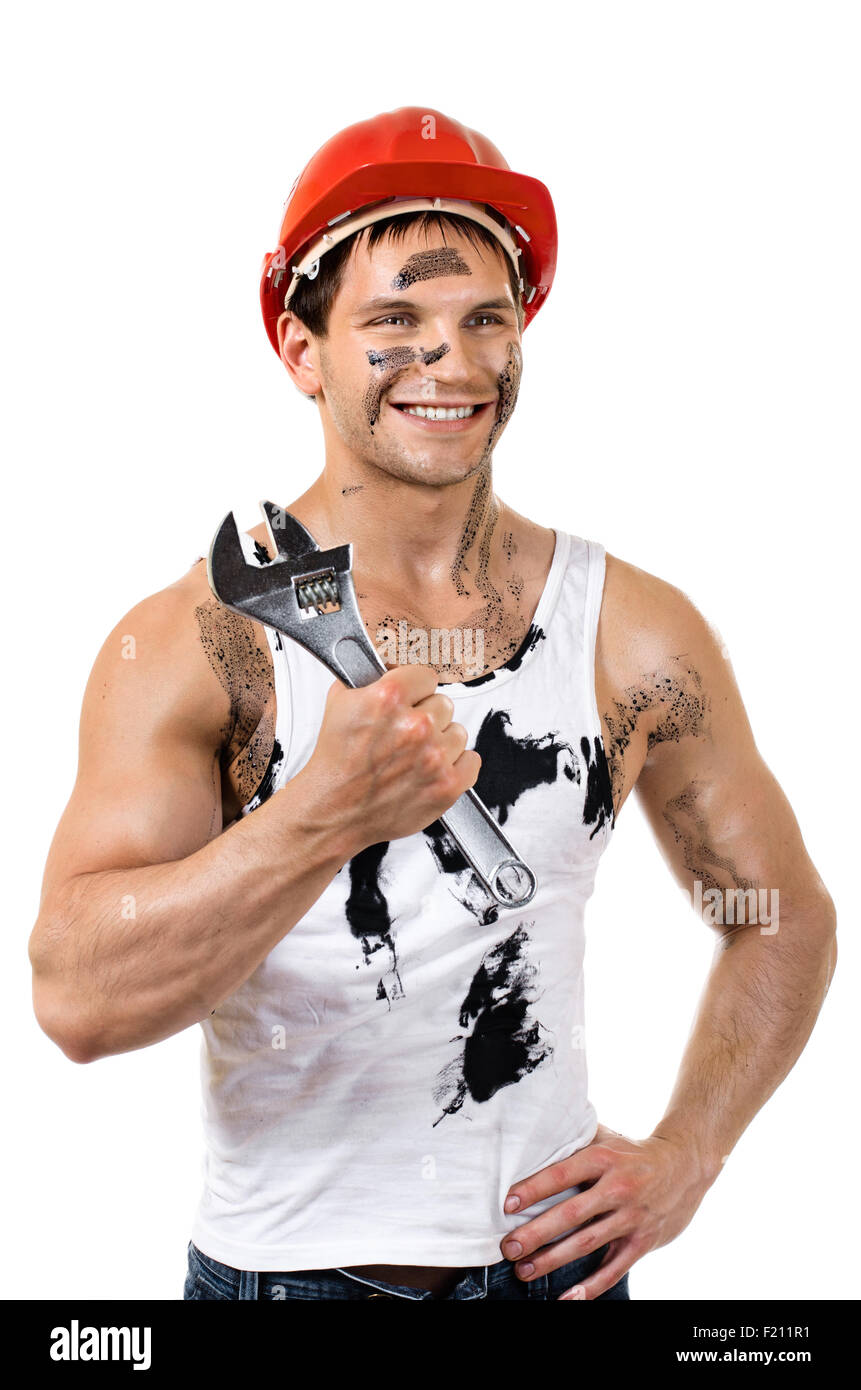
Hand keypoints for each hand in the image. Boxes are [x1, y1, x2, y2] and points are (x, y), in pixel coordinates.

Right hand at [305, 663, 479, 854]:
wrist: (333, 810)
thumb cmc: (335, 763)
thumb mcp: (339, 703)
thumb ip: (368, 676)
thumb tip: (387, 660)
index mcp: (389, 698)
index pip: (426, 675)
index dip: (415, 688)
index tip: (410, 697)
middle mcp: (415, 725)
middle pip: (443, 703)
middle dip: (425, 715)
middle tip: (404, 732)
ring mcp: (434, 757)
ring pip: (457, 731)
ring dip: (440, 740)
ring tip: (414, 754)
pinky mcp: (447, 785)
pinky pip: (471, 761)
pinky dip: (456, 765)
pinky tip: (432, 768)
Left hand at [499, 1122, 712, 1298]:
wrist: (685, 1166)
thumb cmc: (632, 1152)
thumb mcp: (606, 1138)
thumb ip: (574, 1140)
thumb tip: (531, 1138)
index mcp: (604, 1159)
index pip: (561, 1175)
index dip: (533, 1190)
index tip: (507, 1205)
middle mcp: (618, 1188)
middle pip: (571, 1214)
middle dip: (537, 1233)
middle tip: (509, 1247)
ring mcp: (632, 1217)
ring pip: (587, 1243)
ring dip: (554, 1260)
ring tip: (525, 1270)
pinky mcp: (643, 1241)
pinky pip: (614, 1269)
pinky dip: (591, 1287)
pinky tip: (568, 1298)